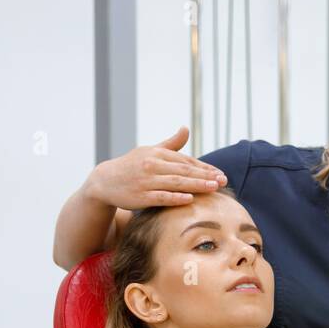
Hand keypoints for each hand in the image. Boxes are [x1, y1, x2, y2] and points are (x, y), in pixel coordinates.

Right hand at [86, 126, 226, 210]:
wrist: (105, 181)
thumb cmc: (132, 166)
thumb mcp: (150, 151)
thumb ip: (171, 144)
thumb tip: (186, 128)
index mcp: (156, 153)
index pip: (186, 161)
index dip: (204, 167)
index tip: (220, 174)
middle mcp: (152, 164)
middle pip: (184, 171)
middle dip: (205, 176)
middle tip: (223, 180)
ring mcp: (146, 181)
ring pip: (175, 183)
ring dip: (196, 185)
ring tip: (213, 188)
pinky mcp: (140, 197)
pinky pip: (161, 197)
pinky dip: (175, 197)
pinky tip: (190, 199)